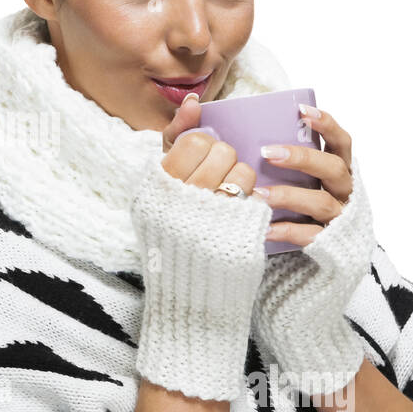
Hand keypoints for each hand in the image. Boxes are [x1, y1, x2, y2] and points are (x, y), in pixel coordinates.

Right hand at [127, 91, 272, 401]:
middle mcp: (181, 202)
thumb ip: (173, 148)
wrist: (188, 308)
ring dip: (242, 182)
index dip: (202, 148)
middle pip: (219, 153)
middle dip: (226, 162)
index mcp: (156, 190)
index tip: (202, 161)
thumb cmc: (173, 245)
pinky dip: (254, 204)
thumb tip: (195, 103)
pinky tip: (241, 219)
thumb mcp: (158, 197)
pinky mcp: (239, 235)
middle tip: (218, 183)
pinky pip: (256, 197)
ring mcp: (211, 217)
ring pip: (242, 171)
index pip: (188, 142)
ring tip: (228, 204)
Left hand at [257, 104, 352, 247]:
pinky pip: (309, 235)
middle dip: (302, 158)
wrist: (330, 249)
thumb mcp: (306, 179)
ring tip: (259, 194)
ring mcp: (339, 217)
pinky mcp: (329, 242)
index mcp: (339, 170)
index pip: (341, 142)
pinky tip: (265, 228)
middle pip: (333, 168)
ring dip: (288, 195)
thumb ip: (288, 161)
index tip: (302, 111)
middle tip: (267, 152)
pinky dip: (287, 231)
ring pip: (321, 202)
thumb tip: (245, 135)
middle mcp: (344, 190)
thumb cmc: (307, 203)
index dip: (327, 124)